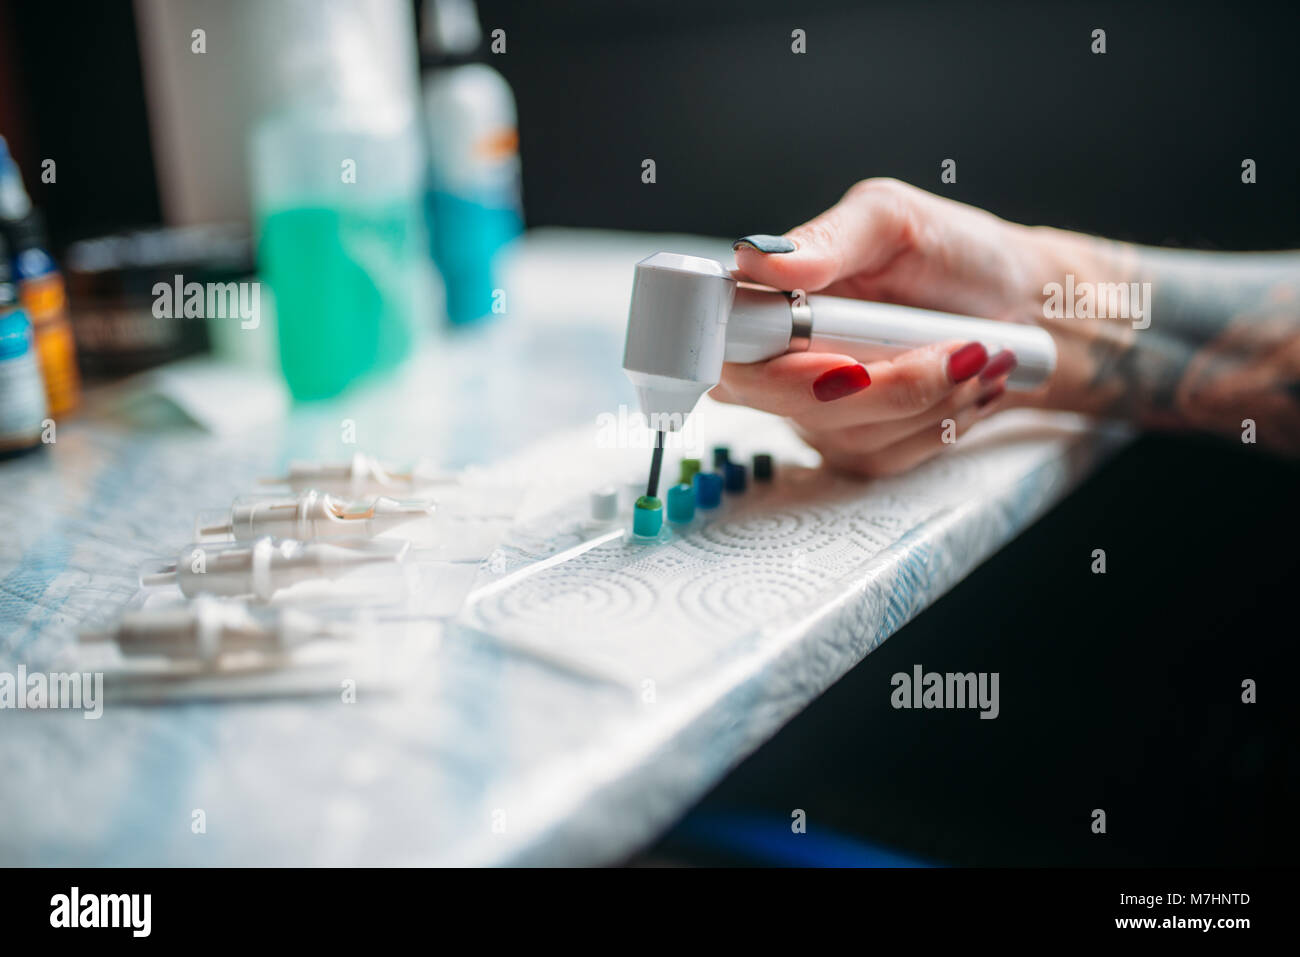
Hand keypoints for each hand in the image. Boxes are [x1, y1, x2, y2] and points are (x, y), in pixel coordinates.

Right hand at [711, 178, 1095, 475]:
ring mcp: (813, 412)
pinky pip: (884, 456)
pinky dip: (943, 422)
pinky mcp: (855, 448)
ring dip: (932, 398)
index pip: (725, 348)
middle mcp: (778, 360)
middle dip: (887, 386)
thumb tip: (757, 259)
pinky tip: (970, 386)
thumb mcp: (892, 219)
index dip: (773, 368)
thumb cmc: (955, 254)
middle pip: (790, 402)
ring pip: (848, 433)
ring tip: (977, 354)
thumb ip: (826, 238)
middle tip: (959, 350)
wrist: (1024, 308)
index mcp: (770, 299)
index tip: (847, 363)